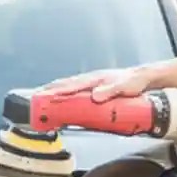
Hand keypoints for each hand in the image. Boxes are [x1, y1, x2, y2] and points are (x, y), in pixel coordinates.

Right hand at [39, 66, 154, 101]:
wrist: (142, 77)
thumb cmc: (134, 82)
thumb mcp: (125, 87)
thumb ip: (111, 91)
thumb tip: (95, 97)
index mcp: (94, 79)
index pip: (71, 86)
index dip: (56, 92)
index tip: (43, 97)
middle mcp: (90, 80)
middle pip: (65, 84)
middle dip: (49, 90)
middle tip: (34, 99)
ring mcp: (91, 83)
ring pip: (68, 86)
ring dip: (54, 91)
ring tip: (41, 98)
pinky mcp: (93, 87)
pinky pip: (74, 89)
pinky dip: (64, 93)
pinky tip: (61, 99)